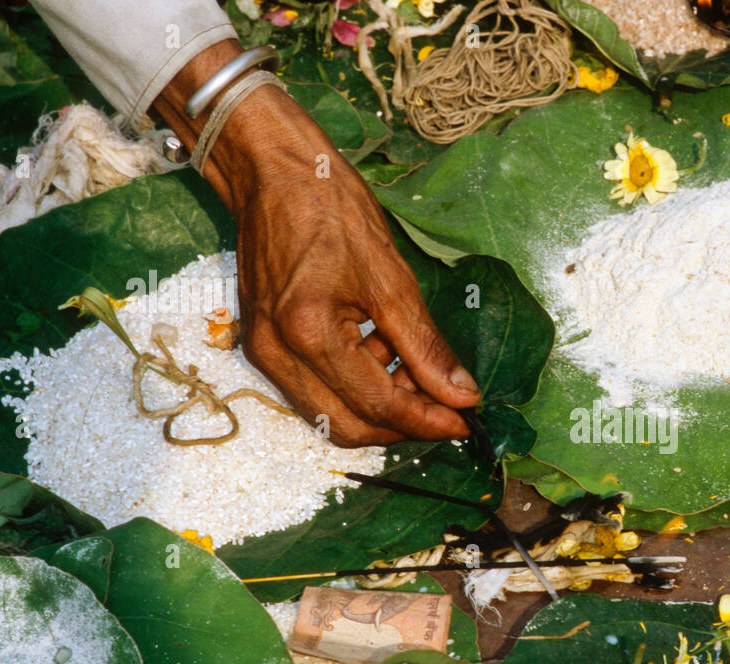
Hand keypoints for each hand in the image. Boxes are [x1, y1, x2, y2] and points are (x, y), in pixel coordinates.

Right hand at [154, 42, 478, 446]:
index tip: (466, 423)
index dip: (427, 422)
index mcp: (309, 334)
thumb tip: (462, 396)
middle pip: (348, 427)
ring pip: (330, 414)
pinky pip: (313, 390)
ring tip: (415, 371)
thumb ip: (425, 346)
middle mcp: (277, 354)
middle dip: (402, 423)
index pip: (378, 406)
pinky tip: (381, 353)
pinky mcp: (263, 344)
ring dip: (378, 407)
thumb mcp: (391, 278)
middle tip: (446, 404)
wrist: (271, 171)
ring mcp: (264, 352)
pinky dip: (353, 386)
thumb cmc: (331, 208)